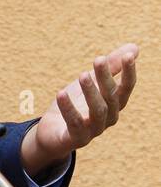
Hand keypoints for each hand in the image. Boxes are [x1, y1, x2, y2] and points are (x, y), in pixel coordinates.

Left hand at [21, 42, 138, 177]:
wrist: (52, 132)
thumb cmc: (76, 104)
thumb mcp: (91, 81)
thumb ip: (111, 66)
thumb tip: (134, 48)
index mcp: (114, 104)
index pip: (126, 88)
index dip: (129, 73)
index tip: (128, 57)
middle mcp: (108, 118)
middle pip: (111, 97)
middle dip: (105, 78)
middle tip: (98, 59)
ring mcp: (93, 130)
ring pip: (98, 111)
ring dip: (91, 92)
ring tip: (82, 75)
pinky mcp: (76, 139)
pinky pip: (74, 124)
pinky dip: (69, 109)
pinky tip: (61, 93)